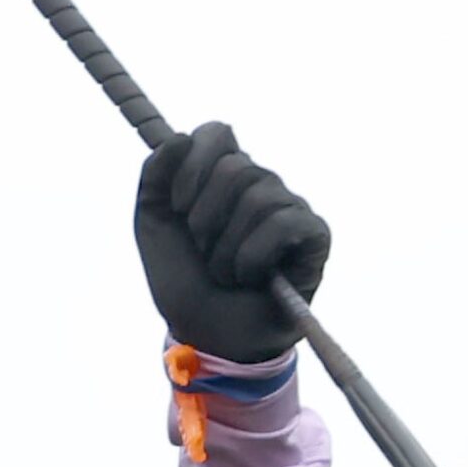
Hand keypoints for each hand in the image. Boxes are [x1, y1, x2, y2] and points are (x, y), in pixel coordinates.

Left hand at [133, 121, 327, 361]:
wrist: (206, 334)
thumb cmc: (183, 280)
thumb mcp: (153, 225)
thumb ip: (154, 177)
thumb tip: (180, 137)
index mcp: (221, 176)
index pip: (216, 132)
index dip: (193, 166)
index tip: (177, 207)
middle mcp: (260, 184)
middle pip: (235, 167)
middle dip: (204, 219)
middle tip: (203, 251)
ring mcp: (290, 206)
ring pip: (258, 197)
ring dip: (226, 248)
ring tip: (225, 272)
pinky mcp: (314, 234)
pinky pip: (283, 223)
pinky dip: (252, 257)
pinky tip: (251, 277)